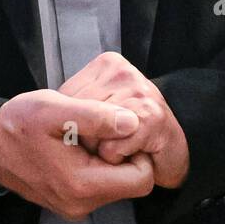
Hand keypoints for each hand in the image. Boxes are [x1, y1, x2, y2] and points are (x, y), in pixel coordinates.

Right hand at [0, 89, 155, 220]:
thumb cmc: (17, 124)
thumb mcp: (55, 108)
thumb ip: (96, 116)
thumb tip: (132, 122)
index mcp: (81, 184)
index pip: (142, 179)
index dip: (140, 150)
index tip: (124, 128)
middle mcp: (80, 204)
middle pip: (132, 181)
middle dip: (127, 153)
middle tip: (108, 126)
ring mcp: (74, 205)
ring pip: (118, 182)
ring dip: (112, 156)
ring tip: (91, 132)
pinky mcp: (70, 200)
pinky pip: (101, 183)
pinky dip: (99, 163)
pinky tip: (82, 142)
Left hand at [59, 51, 189, 189]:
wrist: (172, 152)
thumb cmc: (127, 134)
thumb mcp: (91, 113)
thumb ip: (72, 109)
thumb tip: (52, 120)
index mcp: (106, 65)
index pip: (66, 97)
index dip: (72, 125)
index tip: (91, 131)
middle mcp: (123, 71)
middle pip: (79, 114)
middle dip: (86, 138)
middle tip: (109, 141)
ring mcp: (140, 89)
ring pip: (94, 132)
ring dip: (103, 150)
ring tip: (121, 146)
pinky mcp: (152, 115)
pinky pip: (113, 145)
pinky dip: (118, 158)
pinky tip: (133, 152)